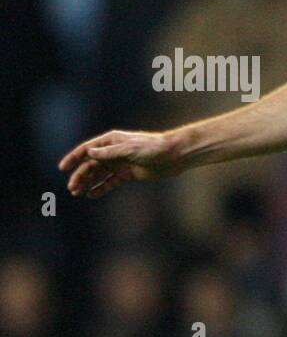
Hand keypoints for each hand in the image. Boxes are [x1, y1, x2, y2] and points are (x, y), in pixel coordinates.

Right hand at [59, 129, 185, 197]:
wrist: (173, 155)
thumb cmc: (152, 147)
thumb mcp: (129, 149)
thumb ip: (109, 153)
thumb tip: (90, 153)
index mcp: (111, 141)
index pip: (87, 150)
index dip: (73, 158)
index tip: (62, 168)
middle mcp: (113, 152)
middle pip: (91, 165)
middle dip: (80, 176)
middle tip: (72, 188)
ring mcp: (120, 163)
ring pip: (99, 174)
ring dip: (88, 183)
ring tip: (78, 193)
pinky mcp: (128, 174)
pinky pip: (111, 182)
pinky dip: (101, 188)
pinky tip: (92, 195)